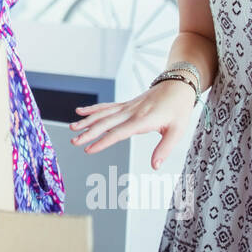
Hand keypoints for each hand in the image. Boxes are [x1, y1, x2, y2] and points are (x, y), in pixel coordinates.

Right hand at [69, 78, 196, 169]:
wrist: (178, 85)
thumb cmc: (179, 108)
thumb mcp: (177, 130)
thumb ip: (164, 149)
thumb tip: (155, 166)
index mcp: (143, 120)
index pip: (119, 133)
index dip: (103, 142)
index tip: (89, 149)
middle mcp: (131, 112)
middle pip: (106, 123)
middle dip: (88, 133)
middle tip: (74, 141)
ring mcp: (127, 106)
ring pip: (103, 114)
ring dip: (87, 121)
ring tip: (72, 128)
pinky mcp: (126, 104)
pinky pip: (107, 106)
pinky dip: (93, 109)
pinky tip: (80, 111)